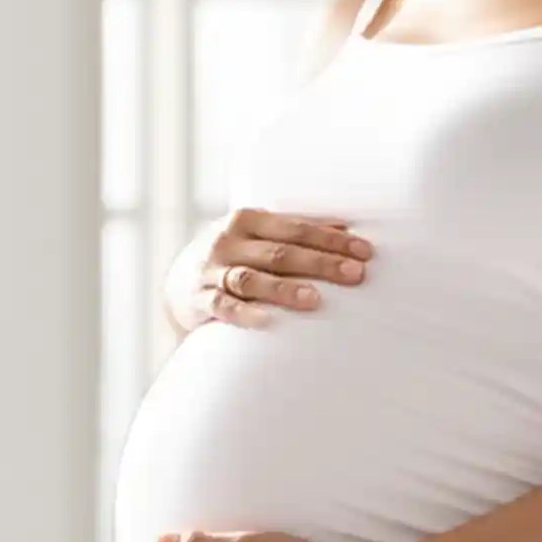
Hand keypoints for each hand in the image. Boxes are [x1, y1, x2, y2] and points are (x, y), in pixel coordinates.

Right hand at [165, 208, 375, 332]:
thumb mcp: (257, 236)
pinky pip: (222, 306)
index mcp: (247, 220)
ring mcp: (211, 271)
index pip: (296, 228)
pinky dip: (244, 314)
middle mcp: (228, 242)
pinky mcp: (198, 299)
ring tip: (316, 299)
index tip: (365, 251)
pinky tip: (267, 321)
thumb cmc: (233, 256)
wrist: (177, 282)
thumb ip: (294, 232)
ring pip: (251, 279)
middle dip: (320, 263)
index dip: (331, 239)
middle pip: (280, 253)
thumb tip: (346, 228)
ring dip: (284, 289)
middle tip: (355, 275)